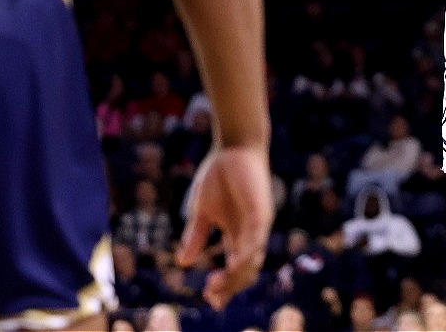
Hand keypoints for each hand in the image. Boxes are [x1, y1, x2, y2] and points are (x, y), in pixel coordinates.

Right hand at [177, 143, 274, 309]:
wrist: (234, 146)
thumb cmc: (219, 175)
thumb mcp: (202, 211)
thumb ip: (196, 235)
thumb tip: (183, 263)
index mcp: (237, 234)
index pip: (235, 269)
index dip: (224, 286)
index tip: (208, 298)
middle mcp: (251, 234)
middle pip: (245, 272)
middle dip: (229, 288)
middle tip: (211, 296)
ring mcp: (258, 225)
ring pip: (253, 261)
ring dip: (236, 277)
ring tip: (217, 285)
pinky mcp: (262, 212)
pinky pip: (256, 240)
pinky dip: (245, 255)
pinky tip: (232, 265)